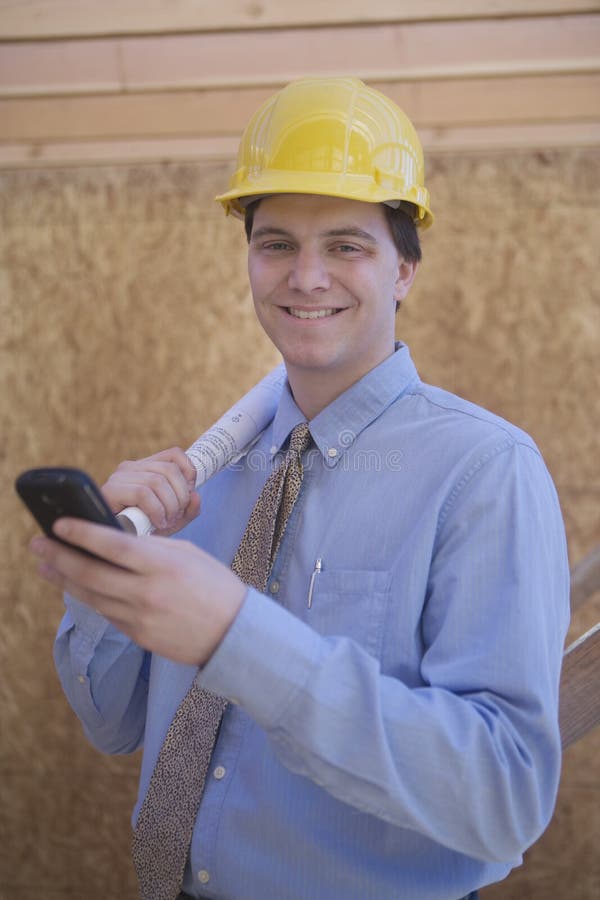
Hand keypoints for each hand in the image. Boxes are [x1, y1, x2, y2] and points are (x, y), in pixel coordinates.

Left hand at [30, 518, 246, 665]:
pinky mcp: (138, 635)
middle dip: (59, 556)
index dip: (82, 534)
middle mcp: (147, 592)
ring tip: (47, 564)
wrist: (234, 633)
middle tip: (38, 544)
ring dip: (65, 578)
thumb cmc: (214, 586)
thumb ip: (151, 549)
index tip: (58, 524)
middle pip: (91, 573)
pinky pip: (106, 612)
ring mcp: (140, 618)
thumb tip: (115, 541)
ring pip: (91, 595)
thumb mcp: (187, 555)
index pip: (114, 546)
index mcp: (163, 566)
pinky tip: (76, 585)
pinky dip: (88, 596)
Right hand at [102, 447, 199, 535]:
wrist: (115, 547)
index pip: (174, 454)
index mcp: (146, 467)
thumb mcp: (172, 520)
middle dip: (181, 496)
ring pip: (157, 481)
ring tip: (167, 522)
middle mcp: (131, 467)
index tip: (189, 496)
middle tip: (177, 516)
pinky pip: (142, 493)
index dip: (189, 473)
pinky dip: (156, 510)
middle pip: (170, 469)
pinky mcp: (110, 490)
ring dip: (169, 505)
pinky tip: (157, 523)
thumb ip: (188, 510)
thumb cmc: (142, 532)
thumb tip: (196, 495)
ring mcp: (119, 477)